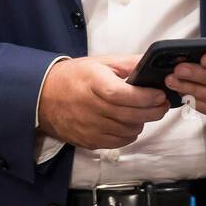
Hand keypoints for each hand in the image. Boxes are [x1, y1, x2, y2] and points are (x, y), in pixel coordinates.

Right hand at [37, 55, 169, 149]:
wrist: (43, 97)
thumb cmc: (74, 77)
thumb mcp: (101, 62)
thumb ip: (128, 63)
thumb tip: (153, 64)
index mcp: (94, 83)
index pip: (123, 95)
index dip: (145, 97)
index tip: (160, 94)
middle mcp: (90, 107)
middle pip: (129, 116)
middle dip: (153, 111)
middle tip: (162, 105)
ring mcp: (89, 127)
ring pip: (127, 131)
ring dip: (142, 122)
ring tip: (144, 112)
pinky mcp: (88, 141)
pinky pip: (117, 142)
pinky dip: (129, 134)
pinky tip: (130, 124)